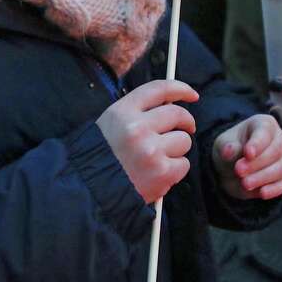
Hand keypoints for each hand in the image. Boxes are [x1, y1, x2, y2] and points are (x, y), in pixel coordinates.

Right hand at [96, 79, 198, 203]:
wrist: (91, 191)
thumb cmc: (102, 157)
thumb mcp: (111, 124)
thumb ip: (138, 112)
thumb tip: (171, 104)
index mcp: (123, 112)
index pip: (159, 89)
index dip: (180, 89)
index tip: (191, 95)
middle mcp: (137, 128)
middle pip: (177, 114)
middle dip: (186, 122)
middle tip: (185, 128)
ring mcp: (151, 150)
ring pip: (184, 140)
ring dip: (177, 149)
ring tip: (158, 159)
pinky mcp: (161, 172)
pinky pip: (183, 164)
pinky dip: (175, 170)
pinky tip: (158, 174)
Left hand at [212, 114, 281, 200]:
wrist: (231, 168)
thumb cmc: (230, 149)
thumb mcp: (223, 145)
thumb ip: (227, 147)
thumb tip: (229, 150)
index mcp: (265, 125)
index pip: (265, 132)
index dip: (257, 143)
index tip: (247, 153)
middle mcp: (279, 140)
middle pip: (275, 151)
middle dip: (257, 163)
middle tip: (238, 170)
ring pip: (280, 168)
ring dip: (262, 177)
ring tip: (244, 183)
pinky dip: (273, 189)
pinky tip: (262, 193)